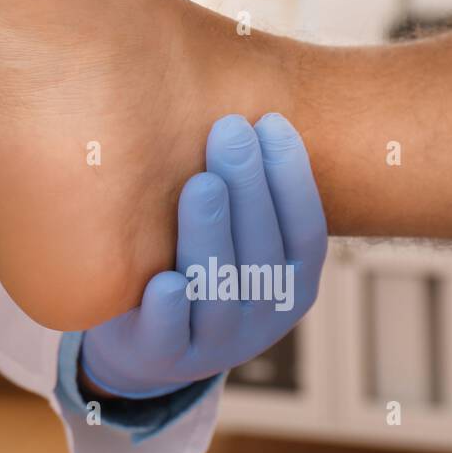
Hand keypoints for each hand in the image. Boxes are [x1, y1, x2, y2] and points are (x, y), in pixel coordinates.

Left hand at [79, 113, 326, 397]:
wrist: (147, 345)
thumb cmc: (195, 268)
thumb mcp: (236, 238)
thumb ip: (248, 190)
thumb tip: (245, 96)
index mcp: (292, 282)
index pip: (305, 228)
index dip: (293, 177)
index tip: (272, 121)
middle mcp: (263, 314)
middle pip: (262, 250)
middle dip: (249, 186)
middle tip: (230, 130)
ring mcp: (216, 341)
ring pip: (219, 288)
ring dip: (210, 234)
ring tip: (200, 183)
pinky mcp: (164, 356)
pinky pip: (170, 334)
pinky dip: (169, 308)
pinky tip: (162, 279)